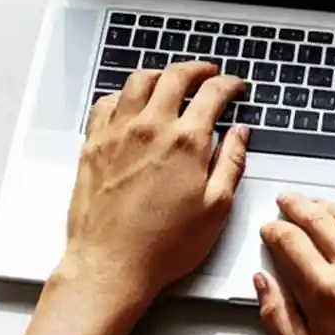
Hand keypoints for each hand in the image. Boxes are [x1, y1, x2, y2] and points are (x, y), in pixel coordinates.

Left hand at [12, 62, 248, 334]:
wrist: (110, 265)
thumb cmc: (162, 245)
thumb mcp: (216, 209)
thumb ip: (232, 163)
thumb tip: (241, 133)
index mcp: (186, 142)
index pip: (212, 93)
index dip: (229, 83)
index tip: (234, 85)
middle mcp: (150, 128)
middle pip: (174, 76)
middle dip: (196, 69)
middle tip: (207, 73)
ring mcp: (118, 133)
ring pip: (138, 81)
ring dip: (159, 74)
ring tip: (169, 80)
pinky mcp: (93, 144)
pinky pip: (105, 103)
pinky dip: (121, 95)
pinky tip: (128, 104)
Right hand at [255, 194, 334, 334]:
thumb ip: (278, 316)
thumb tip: (263, 284)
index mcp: (326, 292)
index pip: (290, 241)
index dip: (275, 230)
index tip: (270, 230)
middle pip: (318, 220)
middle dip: (297, 206)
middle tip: (287, 203)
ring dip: (330, 206)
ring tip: (318, 205)